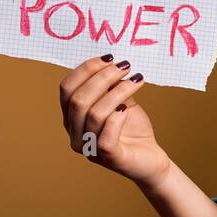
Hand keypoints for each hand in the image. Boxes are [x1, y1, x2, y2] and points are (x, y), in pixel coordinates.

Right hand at [59, 54, 171, 189]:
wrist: (150, 158)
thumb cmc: (132, 128)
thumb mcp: (120, 100)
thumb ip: (110, 86)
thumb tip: (110, 62)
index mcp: (72, 118)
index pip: (66, 89)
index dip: (85, 70)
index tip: (109, 57)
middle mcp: (75, 134)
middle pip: (78, 100)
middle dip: (102, 77)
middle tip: (125, 66)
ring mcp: (90, 148)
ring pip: (94, 114)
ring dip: (117, 92)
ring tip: (136, 81)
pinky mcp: (109, 158)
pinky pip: (105, 136)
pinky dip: (116, 118)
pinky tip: (127, 108)